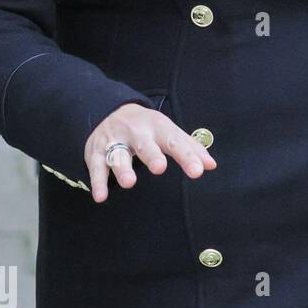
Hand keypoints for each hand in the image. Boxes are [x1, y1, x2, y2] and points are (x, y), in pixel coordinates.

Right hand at [84, 102, 217, 203]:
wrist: (110, 110)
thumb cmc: (148, 128)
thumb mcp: (169, 132)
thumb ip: (190, 149)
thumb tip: (211, 165)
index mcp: (159, 128)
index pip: (175, 142)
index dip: (187, 157)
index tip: (198, 171)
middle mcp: (136, 133)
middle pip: (145, 145)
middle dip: (152, 156)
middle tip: (159, 168)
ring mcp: (115, 141)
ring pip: (118, 155)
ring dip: (123, 169)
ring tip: (129, 183)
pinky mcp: (96, 151)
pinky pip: (97, 167)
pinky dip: (98, 181)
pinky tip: (101, 196)